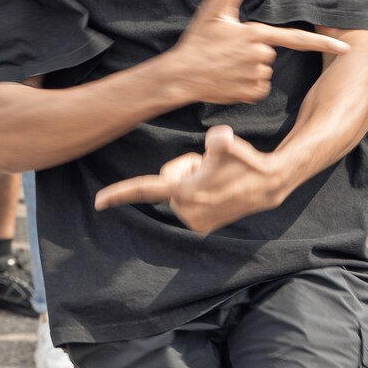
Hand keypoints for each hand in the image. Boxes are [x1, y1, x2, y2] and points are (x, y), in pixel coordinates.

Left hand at [95, 124, 281, 234]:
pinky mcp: (203, 227)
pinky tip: (218, 190)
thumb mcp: (230, 144)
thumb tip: (217, 142)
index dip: (119, 193)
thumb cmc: (246, 161)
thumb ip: (220, 140)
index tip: (99, 201)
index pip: (145, 189)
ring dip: (192, 182)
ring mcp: (195, 222)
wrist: (268, 184)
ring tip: (217, 179)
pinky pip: (188, 203)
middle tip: (208, 166)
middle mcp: (187, 211)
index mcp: (185, 192)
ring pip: (178, 193)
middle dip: (183, 171)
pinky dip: (198, 194)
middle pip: (167, 183)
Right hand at [166, 0, 348, 105]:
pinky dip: (247, 84)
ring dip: (250, 68)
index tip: (347, 47)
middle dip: (255, 51)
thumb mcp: (214, 10)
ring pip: (265, 70)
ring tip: (227, 65)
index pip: (297, 38)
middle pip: (270, 52)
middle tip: (229, 50)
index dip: (324, 43)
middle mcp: (261, 56)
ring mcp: (257, 76)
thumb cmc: (198, 41)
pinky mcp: (251, 92)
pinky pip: (258, 87)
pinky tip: (229, 79)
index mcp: (257, 33)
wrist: (181, 75)